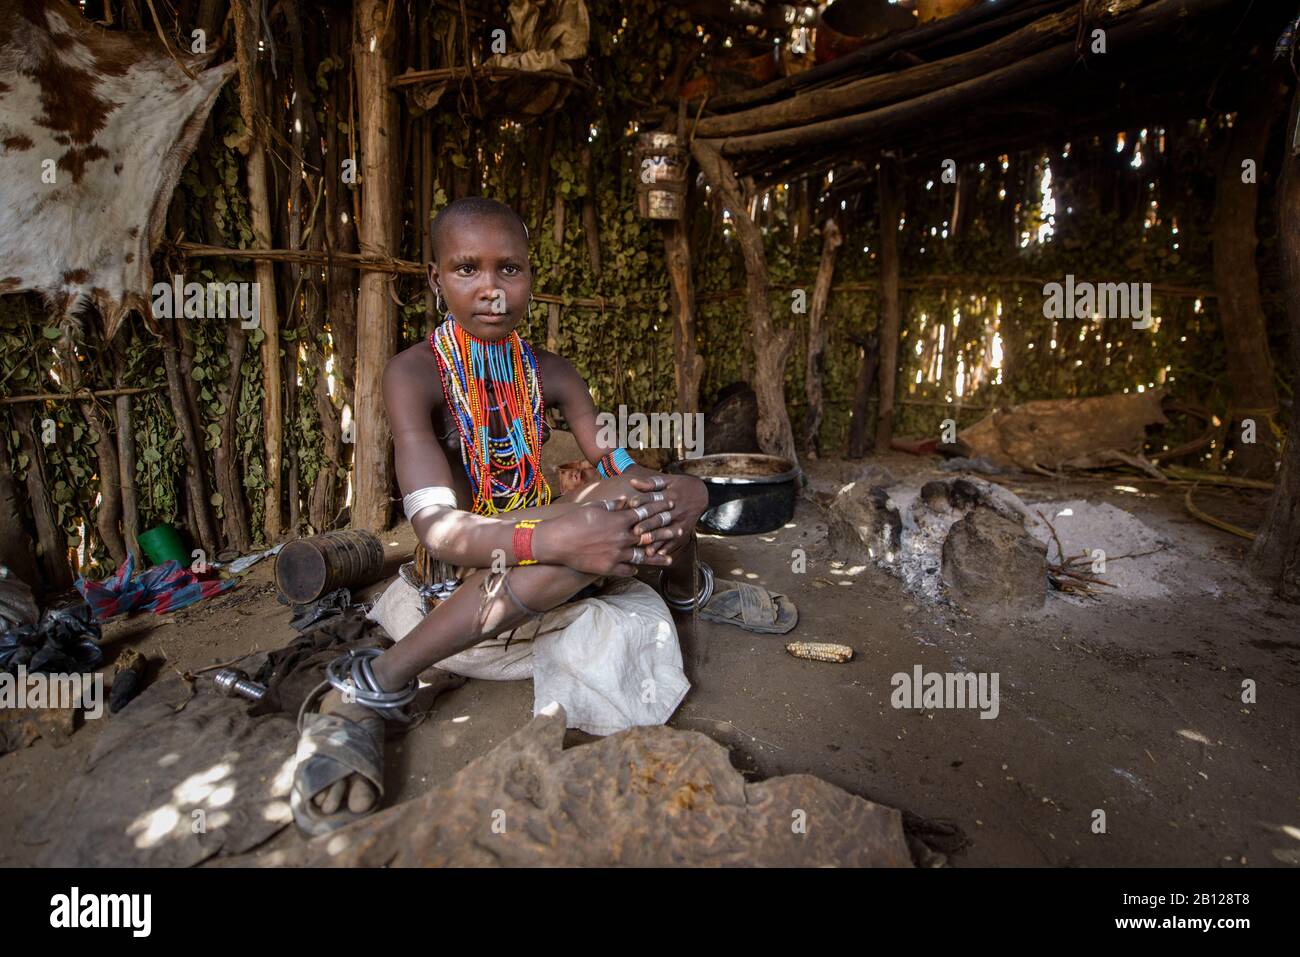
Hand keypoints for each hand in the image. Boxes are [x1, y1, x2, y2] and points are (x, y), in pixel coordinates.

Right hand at [538, 492, 676, 575]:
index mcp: (619, 520)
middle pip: (650, 534)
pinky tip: (641, 569)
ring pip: (643, 556)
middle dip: (665, 531)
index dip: (659, 508)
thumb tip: (627, 500)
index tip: (670, 505)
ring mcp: (617, 554)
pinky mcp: (610, 568)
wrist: (557, 542)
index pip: (645, 512)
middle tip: (679, 530)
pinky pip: (628, 569)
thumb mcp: (594, 507)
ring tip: (669, 558)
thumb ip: (614, 505)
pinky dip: (635, 568)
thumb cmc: (574, 521)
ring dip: (657, 557)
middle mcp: (622, 537)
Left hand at [628, 473, 705, 555]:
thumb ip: (650, 483)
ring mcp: (681, 521)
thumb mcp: (668, 481)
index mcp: (670, 495)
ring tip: (646, 548)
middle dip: (648, 525)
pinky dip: (668, 547)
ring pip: (667, 531)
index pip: (654, 498)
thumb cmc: (681, 486)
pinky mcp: (685, 530)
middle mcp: (676, 509)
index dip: (643, 501)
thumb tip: (632, 482)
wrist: (702, 494)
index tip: (631, 504)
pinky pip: (676, 540)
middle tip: (636, 531)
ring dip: (657, 539)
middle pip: (660, 517)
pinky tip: (660, 554)